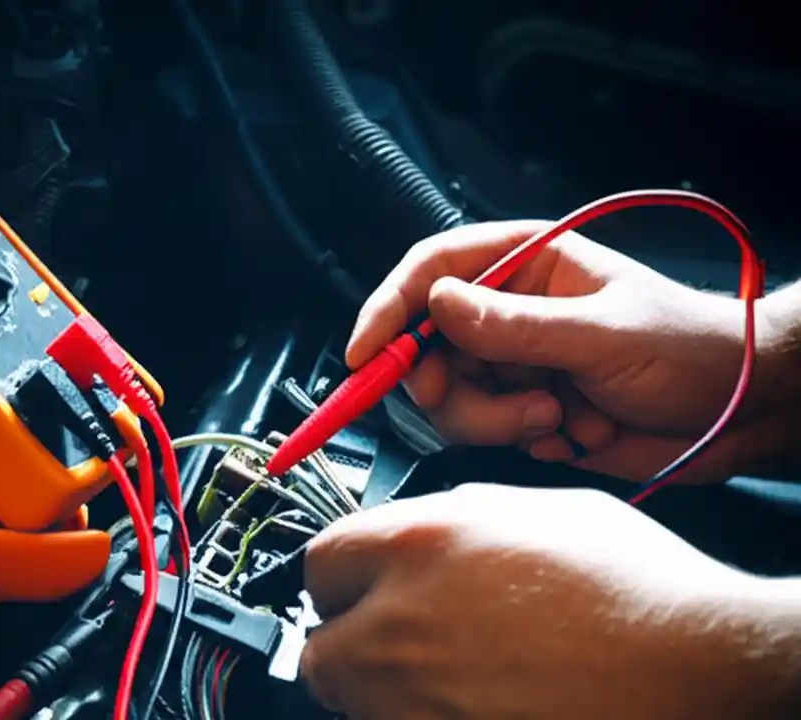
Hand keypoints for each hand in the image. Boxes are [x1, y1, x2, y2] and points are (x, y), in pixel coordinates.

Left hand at [300, 484, 800, 719]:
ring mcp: (415, 697)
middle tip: (391, 639)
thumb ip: (457, 515)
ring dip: (382, 685)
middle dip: (349, 642)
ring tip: (445, 672)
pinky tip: (470, 700)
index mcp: (417, 545)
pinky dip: (419, 716)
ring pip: (355, 700)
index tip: (357, 586)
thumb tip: (426, 524)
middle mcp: (400, 623)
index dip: (342, 576)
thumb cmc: (634, 591)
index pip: (321, 562)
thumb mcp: (537, 508)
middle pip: (322, 646)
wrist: (693, 665)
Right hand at [347, 220, 800, 482]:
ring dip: (492, 419)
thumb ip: (516, 325)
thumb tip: (437, 306)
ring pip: (448, 397)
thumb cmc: (690, 348)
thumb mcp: (602, 333)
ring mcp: (511, 363)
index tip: (365, 354)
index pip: (431, 272)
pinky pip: (480, 431)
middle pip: (425, 346)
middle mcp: (506, 311)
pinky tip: (569, 430)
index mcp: (524, 263)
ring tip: (554, 418)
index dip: (388, 309)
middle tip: (497, 405)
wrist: (740, 413)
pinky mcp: (520, 410)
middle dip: (449, 386)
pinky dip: (517, 438)